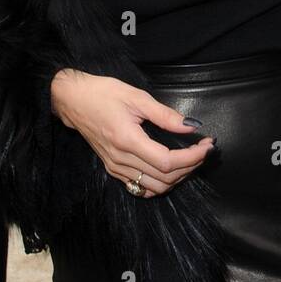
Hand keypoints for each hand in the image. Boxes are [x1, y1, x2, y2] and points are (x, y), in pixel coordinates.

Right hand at [49, 69, 214, 196]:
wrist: (73, 101)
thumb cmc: (103, 93)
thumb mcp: (137, 97)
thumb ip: (165, 115)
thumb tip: (190, 127)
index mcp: (127, 140)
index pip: (168, 162)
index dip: (192, 157)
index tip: (207, 145)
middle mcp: (121, 159)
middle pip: (165, 178)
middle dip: (190, 166)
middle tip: (203, 150)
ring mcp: (116, 167)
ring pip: (154, 188)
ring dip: (178, 177)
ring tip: (190, 159)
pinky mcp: (113, 169)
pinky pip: (140, 187)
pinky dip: (160, 184)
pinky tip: (169, 170)